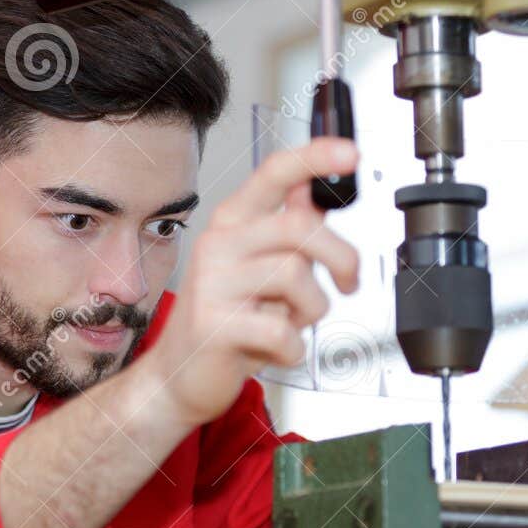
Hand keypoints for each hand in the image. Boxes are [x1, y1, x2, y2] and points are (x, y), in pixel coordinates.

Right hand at [136, 137, 360, 431]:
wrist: (178, 374)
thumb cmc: (224, 320)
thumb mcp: (256, 266)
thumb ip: (285, 229)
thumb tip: (313, 190)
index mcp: (232, 224)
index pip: (274, 174)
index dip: (314, 158)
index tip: (350, 153)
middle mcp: (219, 244)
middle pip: (300, 227)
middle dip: (342, 258)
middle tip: (349, 282)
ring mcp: (213, 284)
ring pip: (296, 278)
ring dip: (311, 311)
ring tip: (290, 323)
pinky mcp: (214, 325)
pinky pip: (282, 332)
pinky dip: (294, 349)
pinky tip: (277, 351)